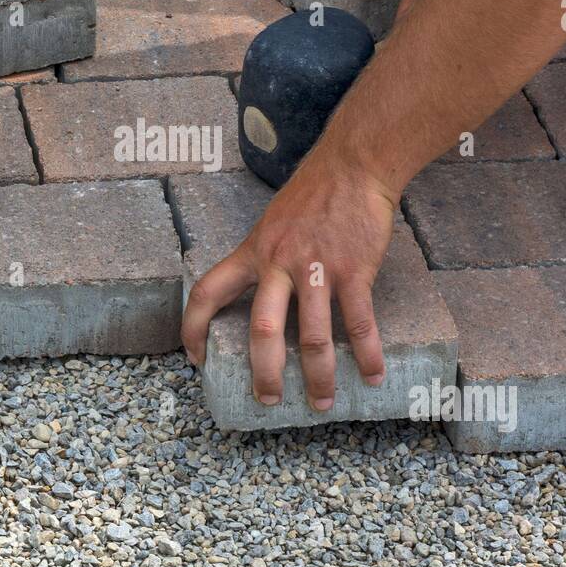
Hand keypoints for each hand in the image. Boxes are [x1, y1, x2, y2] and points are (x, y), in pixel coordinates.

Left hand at [181, 152, 396, 410]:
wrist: (353, 165)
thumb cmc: (313, 193)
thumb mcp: (272, 222)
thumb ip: (265, 257)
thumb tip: (261, 292)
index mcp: (253, 252)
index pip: (208, 292)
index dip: (193, 328)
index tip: (194, 357)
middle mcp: (279, 263)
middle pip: (262, 330)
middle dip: (264, 373)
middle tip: (267, 400)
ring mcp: (317, 269)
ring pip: (313, 335)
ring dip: (318, 376)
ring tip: (321, 401)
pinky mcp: (353, 271)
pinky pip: (358, 322)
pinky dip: (367, 354)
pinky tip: (372, 375)